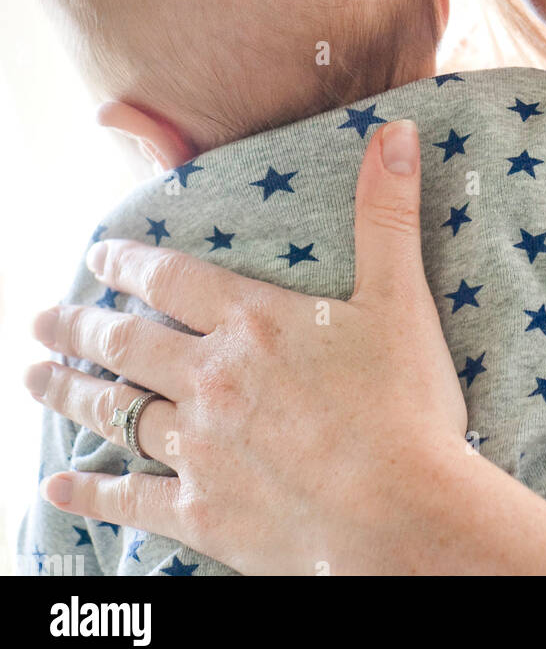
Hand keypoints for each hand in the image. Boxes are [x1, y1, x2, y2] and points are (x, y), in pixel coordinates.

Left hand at [25, 120, 469, 574]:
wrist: (402, 515)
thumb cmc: (406, 406)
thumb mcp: (400, 299)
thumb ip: (388, 214)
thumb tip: (394, 133)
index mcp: (253, 323)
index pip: (171, 281)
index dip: (130, 265)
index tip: (99, 257)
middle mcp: (212, 378)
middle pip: (125, 344)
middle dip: (79, 327)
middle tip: (42, 319)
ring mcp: (200, 447)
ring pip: (117, 411)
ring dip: (71, 392)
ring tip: (36, 378)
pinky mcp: (202, 512)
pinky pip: (131, 499)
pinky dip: (91, 492)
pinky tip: (59, 485)